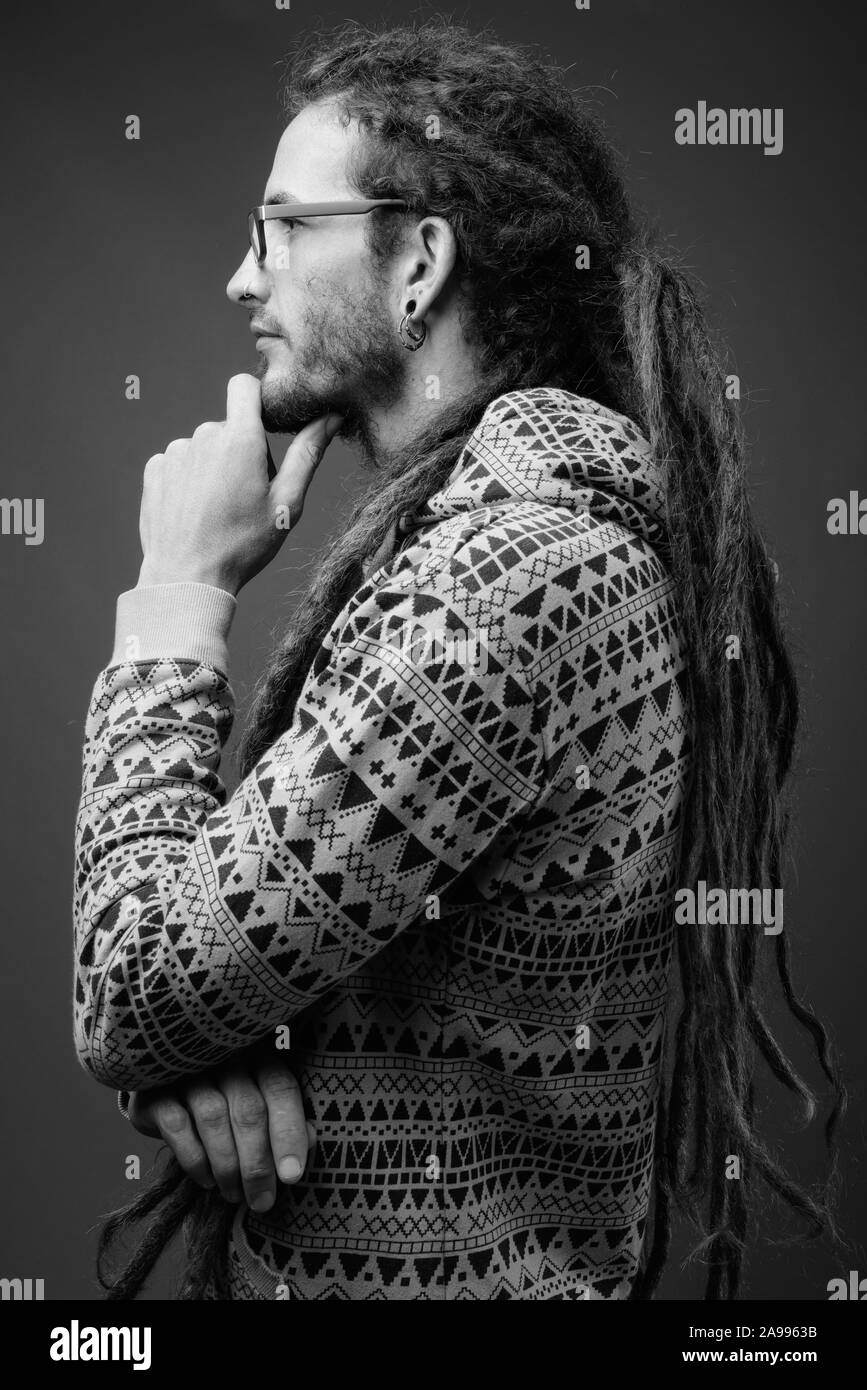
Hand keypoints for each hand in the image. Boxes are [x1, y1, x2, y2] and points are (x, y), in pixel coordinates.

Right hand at [127, 1044, 313, 1213]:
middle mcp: (226, 1055)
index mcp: (260, 1055)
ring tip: (234, 1195)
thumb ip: (286, 1119)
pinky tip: (206, 1180)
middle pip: (249, 1110)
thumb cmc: (228, 1096)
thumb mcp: (261, 1101)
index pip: (281, 1089)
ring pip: (214, 1119)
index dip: (289, 1133)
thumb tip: (312, 1142)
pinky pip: (177, 1125)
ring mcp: (188, 1069)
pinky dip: (194, 1159)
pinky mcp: (156, 1089)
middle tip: (262, 1202)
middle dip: (257, 1164)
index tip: (292, 1176)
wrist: (167, 1078)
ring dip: (227, 1166)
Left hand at [136, 374, 341, 595]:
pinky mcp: (154, 471)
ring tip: (217, 510)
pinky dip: (189, 481)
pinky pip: (178, 463)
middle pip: (228, 427)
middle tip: (247, 497)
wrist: (187, 578)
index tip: (265, 426)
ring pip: (203, 448)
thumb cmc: (243, 545)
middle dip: (241, 451)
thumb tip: (330, 417)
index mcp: (240, 439)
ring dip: (213, 468)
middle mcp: (203, 436)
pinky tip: (195, 512)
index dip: (257, 399)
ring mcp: (175, 452)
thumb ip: (308, 454)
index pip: (244, 386)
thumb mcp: (287, 504)